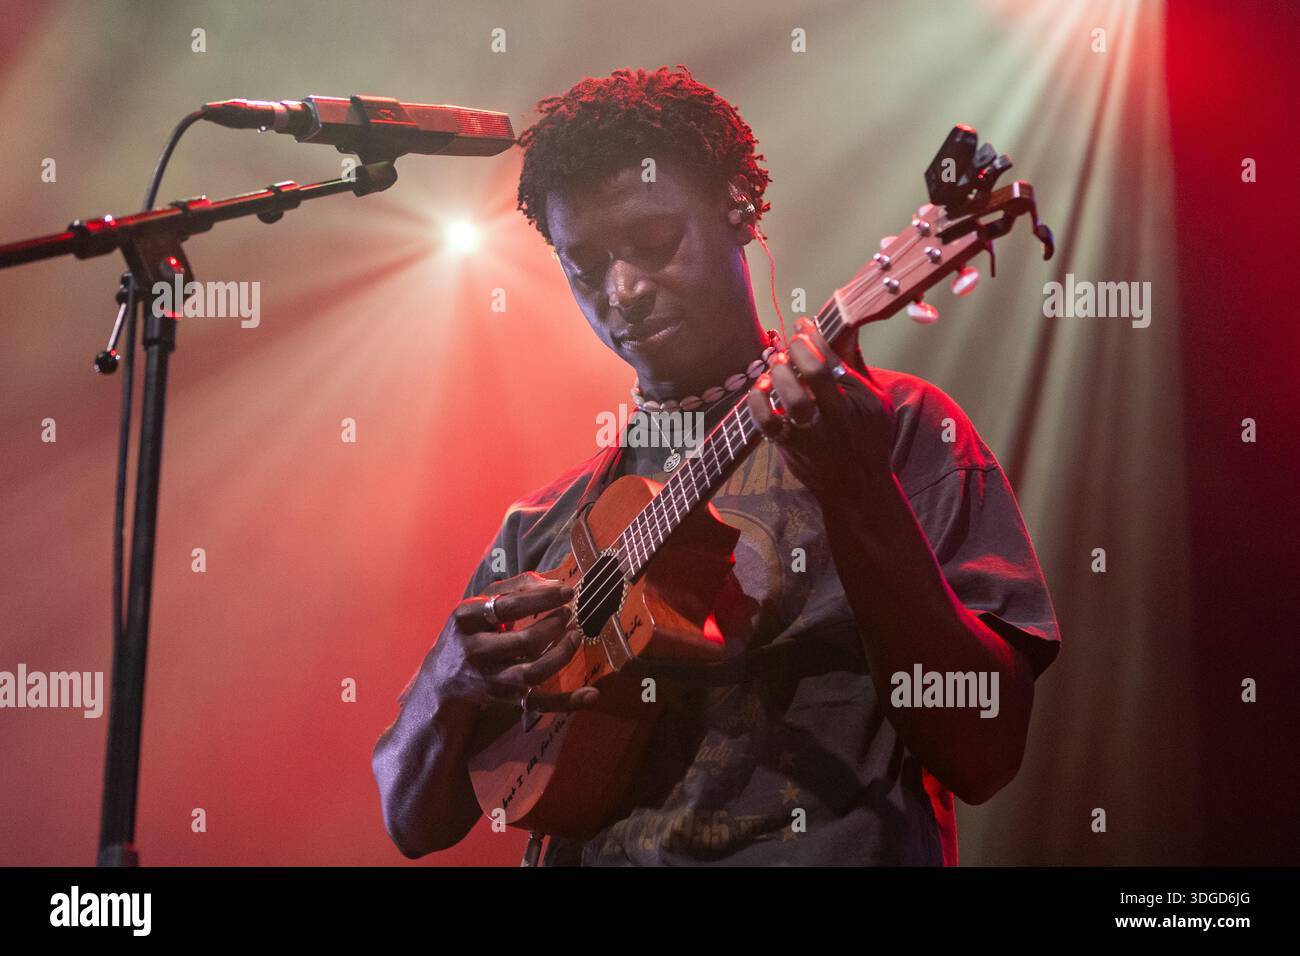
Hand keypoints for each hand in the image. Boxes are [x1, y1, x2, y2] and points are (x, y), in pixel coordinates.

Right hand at [429, 572, 599, 713]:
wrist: (440, 680)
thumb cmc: (469, 632)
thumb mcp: (479, 604)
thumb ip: (514, 587)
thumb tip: (555, 583)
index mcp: (466, 618)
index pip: (508, 606)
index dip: (543, 599)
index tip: (568, 591)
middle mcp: (475, 651)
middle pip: (523, 642)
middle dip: (553, 627)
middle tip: (570, 615)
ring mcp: (489, 679)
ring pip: (531, 673)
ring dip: (561, 656)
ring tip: (575, 637)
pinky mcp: (504, 700)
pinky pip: (538, 704)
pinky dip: (566, 702)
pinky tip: (591, 694)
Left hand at [746, 317, 896, 509]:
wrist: (859, 489)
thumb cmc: (866, 439)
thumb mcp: (874, 401)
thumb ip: (854, 365)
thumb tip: (844, 328)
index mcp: (859, 400)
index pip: (835, 359)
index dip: (813, 336)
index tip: (801, 325)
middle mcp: (837, 416)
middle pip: (816, 376)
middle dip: (798, 352)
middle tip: (788, 347)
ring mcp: (813, 435)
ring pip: (793, 401)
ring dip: (779, 376)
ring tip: (774, 366)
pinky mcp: (791, 448)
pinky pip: (768, 425)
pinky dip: (757, 403)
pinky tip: (759, 389)